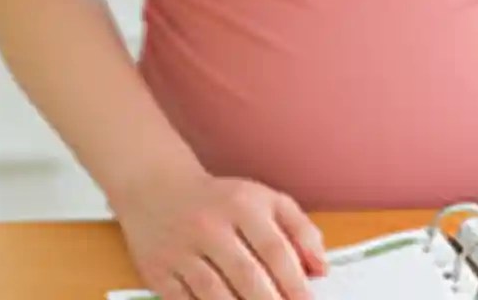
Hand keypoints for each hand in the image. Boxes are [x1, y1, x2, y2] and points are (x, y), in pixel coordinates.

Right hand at [113, 170, 326, 299]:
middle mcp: (209, 226)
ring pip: (215, 293)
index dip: (294, 280)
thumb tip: (320, 268)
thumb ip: (300, 230)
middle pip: (246, 275)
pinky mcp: (158, 271)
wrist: (156, 189)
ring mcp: (180, 250)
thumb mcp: (265, 200)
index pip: (274, 248)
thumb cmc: (221, 200)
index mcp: (241, 205)